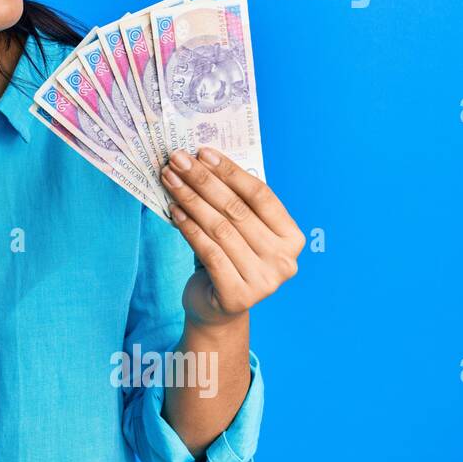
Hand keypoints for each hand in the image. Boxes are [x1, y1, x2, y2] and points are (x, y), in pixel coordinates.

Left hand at [160, 148, 303, 327]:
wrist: (216, 309)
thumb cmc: (227, 259)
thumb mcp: (238, 230)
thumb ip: (233, 203)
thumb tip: (202, 161)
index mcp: (292, 237)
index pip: (260, 195)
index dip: (230, 172)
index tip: (203, 152)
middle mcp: (284, 260)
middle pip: (237, 210)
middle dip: (203, 181)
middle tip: (178, 161)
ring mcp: (264, 281)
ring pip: (220, 229)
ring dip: (191, 200)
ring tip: (170, 181)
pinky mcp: (238, 296)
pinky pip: (208, 252)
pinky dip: (188, 228)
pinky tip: (173, 211)